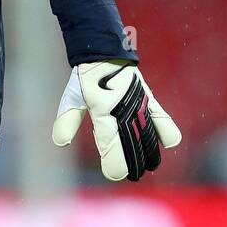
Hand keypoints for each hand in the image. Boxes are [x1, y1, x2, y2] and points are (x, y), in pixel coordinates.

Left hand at [52, 60, 180, 181]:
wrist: (107, 51)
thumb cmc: (86, 78)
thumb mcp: (72, 99)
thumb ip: (67, 122)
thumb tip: (60, 143)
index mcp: (103, 112)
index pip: (112, 149)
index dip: (114, 167)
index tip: (114, 174)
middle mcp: (124, 111)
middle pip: (134, 150)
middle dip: (134, 166)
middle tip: (132, 175)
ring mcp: (140, 106)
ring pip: (152, 140)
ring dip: (151, 156)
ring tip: (148, 165)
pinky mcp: (151, 100)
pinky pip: (165, 121)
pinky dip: (166, 136)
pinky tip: (160, 145)